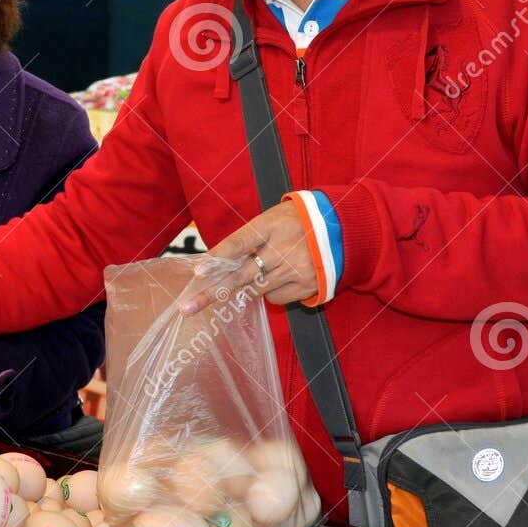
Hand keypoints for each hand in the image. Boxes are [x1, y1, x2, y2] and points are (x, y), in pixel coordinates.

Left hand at [181, 203, 318, 313]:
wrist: (340, 229)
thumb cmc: (296, 222)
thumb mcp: (271, 219)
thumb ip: (246, 238)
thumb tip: (216, 262)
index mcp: (271, 225)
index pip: (239, 242)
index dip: (218, 257)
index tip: (199, 272)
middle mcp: (282, 248)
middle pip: (240, 275)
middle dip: (211, 293)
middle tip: (187, 307)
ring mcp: (295, 269)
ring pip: (254, 290)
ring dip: (243, 288)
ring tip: (251, 275)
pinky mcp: (306, 286)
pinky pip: (275, 298)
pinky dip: (269, 292)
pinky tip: (279, 278)